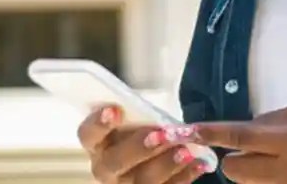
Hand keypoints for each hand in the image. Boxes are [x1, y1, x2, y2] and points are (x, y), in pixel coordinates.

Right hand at [78, 104, 216, 182]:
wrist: (150, 154)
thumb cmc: (139, 130)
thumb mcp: (133, 120)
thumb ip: (137, 116)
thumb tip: (153, 112)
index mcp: (96, 143)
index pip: (87, 134)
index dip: (99, 123)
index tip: (116, 110)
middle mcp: (105, 168)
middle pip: (115, 162)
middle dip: (139, 147)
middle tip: (162, 134)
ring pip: (143, 181)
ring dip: (167, 164)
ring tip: (187, 150)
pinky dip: (184, 176)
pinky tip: (199, 163)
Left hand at [195, 105, 286, 183]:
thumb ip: (271, 122)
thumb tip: (244, 130)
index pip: (238, 135)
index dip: (210, 134)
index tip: (188, 131)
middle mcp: (285, 169)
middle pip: (235, 170)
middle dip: (234, 160)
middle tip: (250, 151)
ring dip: (253, 173)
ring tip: (276, 162)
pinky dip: (270, 182)